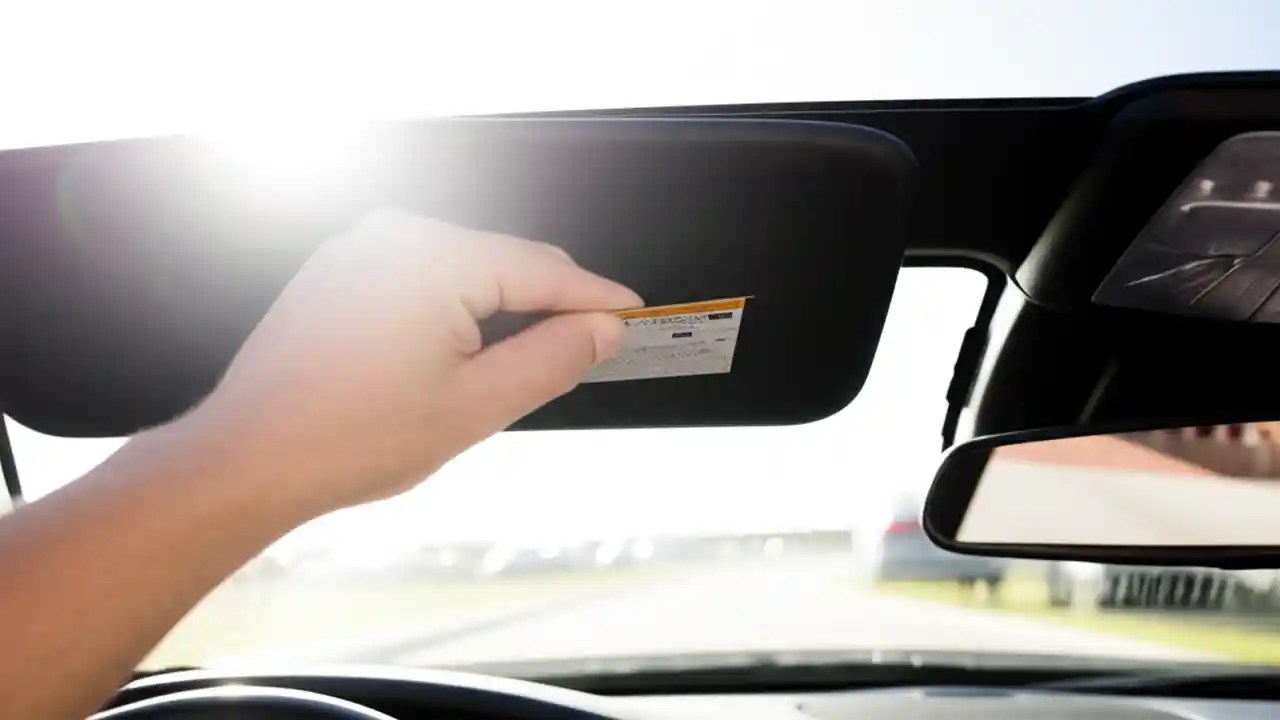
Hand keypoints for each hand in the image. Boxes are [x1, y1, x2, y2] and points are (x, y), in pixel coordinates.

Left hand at [185, 209, 640, 512]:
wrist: (248, 458)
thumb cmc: (347, 438)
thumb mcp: (473, 408)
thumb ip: (550, 359)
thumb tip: (601, 330)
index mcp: (433, 257)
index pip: (544, 271)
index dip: (597, 300)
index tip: (635, 315)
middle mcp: (396, 236)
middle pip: (507, 264)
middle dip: (549, 309)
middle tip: (586, 354)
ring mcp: (363, 249)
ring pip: (467, 274)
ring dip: (501, 315)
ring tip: (515, 371)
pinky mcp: (343, 271)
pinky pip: (425, 280)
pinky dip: (457, 312)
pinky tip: (460, 359)